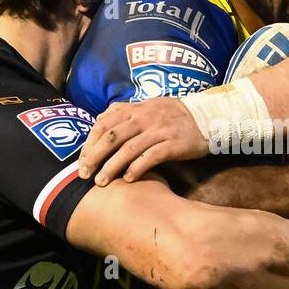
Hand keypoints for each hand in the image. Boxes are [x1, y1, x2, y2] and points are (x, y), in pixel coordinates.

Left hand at [79, 97, 208, 184]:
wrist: (208, 116)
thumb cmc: (174, 114)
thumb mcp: (148, 106)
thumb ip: (125, 112)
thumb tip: (100, 120)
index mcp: (135, 109)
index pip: (103, 124)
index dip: (89, 143)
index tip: (81, 160)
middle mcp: (144, 118)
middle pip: (112, 137)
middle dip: (94, 157)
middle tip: (83, 174)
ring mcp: (159, 130)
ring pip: (128, 149)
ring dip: (111, 167)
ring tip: (101, 182)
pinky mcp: (173, 144)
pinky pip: (151, 157)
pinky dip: (137, 168)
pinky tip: (128, 179)